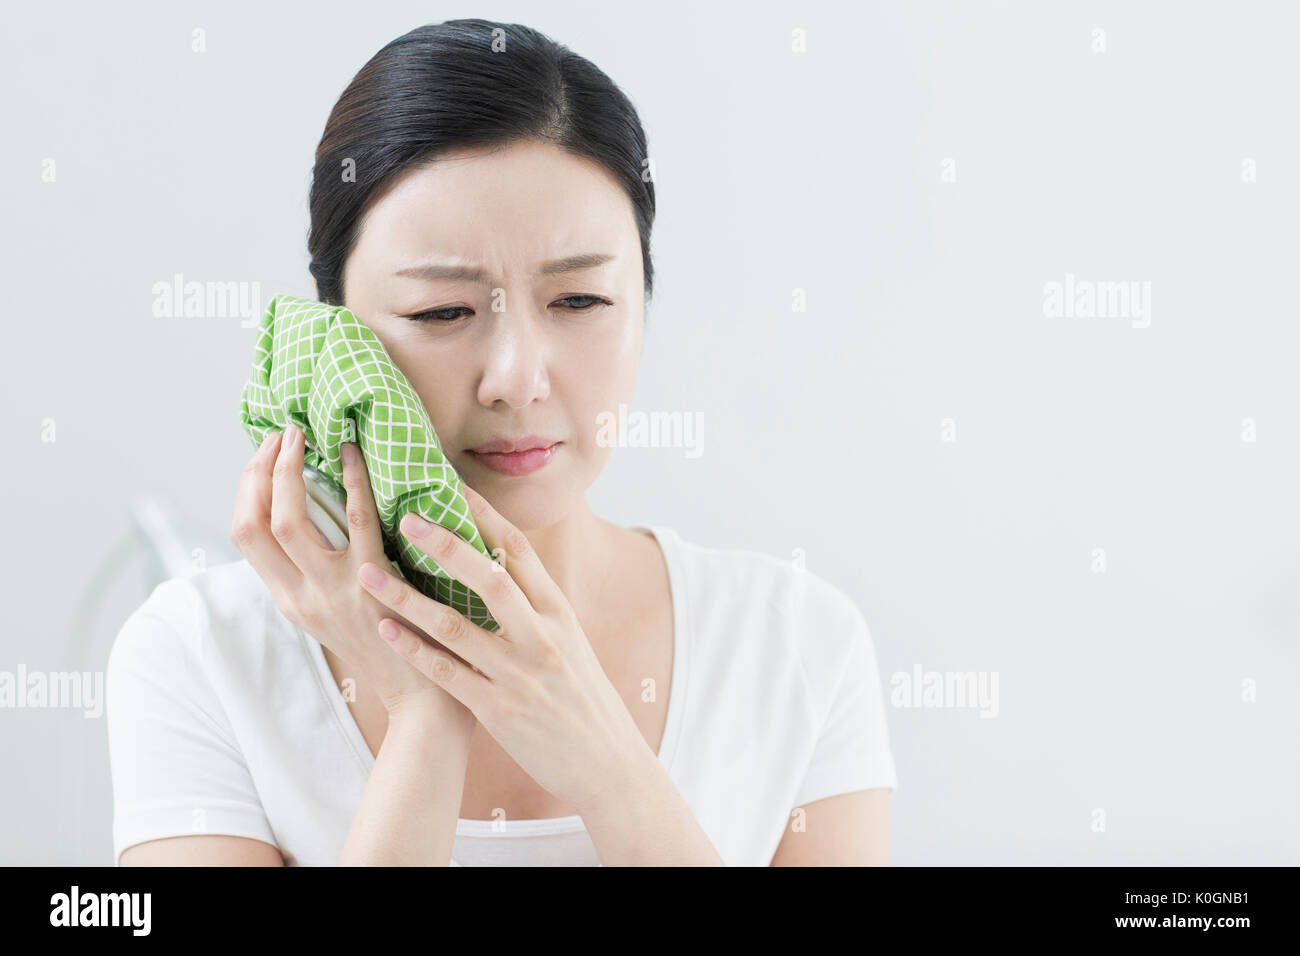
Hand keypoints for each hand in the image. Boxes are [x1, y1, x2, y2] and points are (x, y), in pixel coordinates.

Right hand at [228, 424, 474, 736]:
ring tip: (302, 437)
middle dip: (257, 472)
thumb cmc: (391, 648)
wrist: (424, 700)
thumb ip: (318, 576)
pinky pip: (358, 521)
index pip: (244, 536)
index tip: (262, 455)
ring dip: (289, 471)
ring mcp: (334, 592)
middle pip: (252, 524)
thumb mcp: (337, 617)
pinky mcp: (375, 586)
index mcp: (290, 601)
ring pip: (287, 521)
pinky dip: (354, 480)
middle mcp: (301, 597)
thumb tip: (315, 519)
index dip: (246, 488)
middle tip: (279, 435)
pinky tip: (357, 454)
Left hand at [355, 484, 654, 814]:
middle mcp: (541, 637)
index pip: (519, 551)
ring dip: (407, 598)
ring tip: (368, 574)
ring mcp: (518, 675)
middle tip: (406, 517)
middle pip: (490, 578)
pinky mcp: (498, 711)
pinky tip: (384, 631)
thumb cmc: (584, 699)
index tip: (450, 485)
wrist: (606, 762)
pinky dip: (413, 651)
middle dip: (445, 545)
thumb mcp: (571, 642)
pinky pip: (448, 675)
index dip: (483, 515)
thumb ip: (536, 607)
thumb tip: (497, 565)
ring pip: (456, 626)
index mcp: (559, 613)